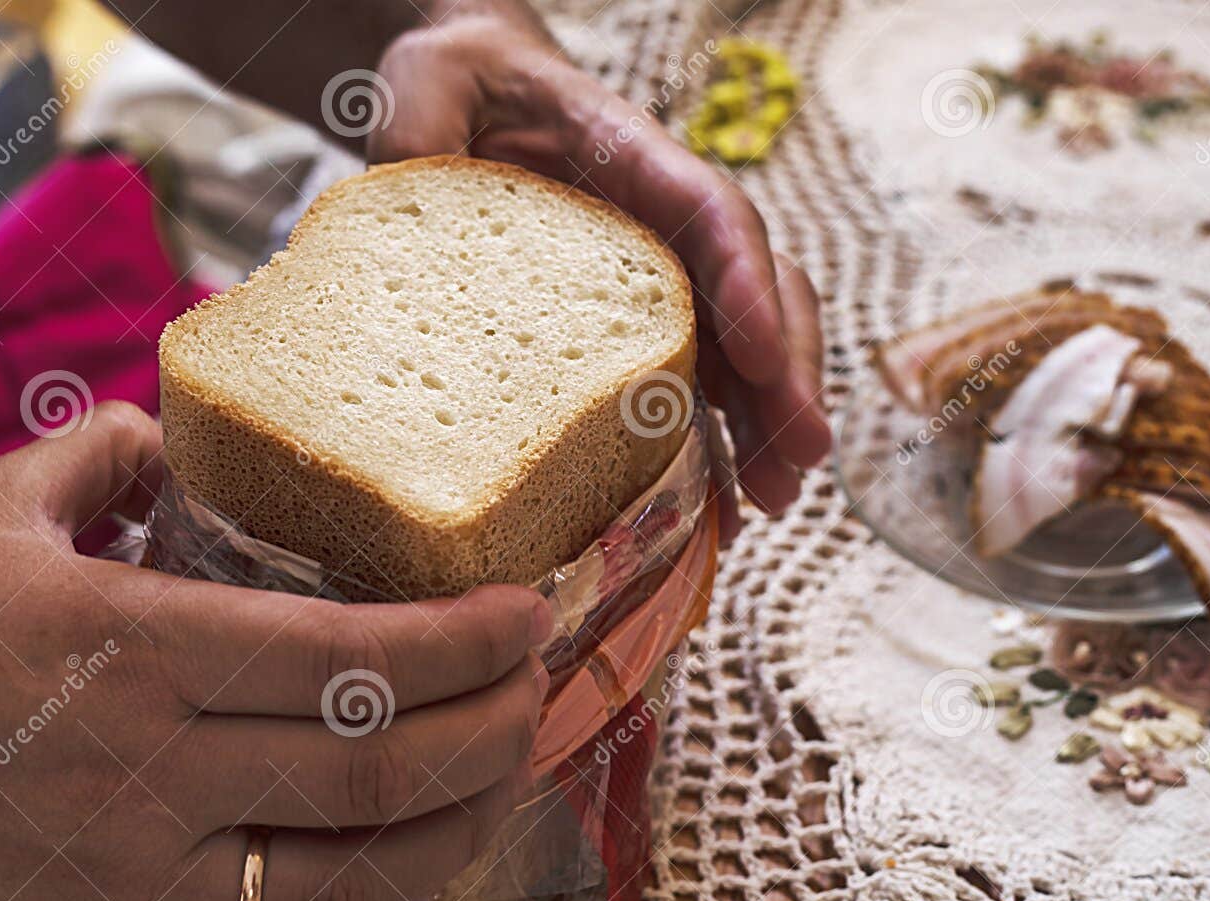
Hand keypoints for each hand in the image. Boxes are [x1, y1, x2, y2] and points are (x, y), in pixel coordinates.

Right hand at [0, 404, 549, 900]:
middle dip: (495, 733)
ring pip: (350, 884)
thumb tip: (186, 432)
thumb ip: (113, 454)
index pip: (349, 660)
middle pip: (376, 776)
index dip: (465, 643)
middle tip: (547, 689)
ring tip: (510, 778)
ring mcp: (140, 874)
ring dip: (459, 836)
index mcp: (134, 649)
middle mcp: (151, 772)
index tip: (529, 612)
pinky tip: (408, 880)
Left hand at [372, 5, 831, 532]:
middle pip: (756, 292)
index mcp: (631, 156)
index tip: (764, 357)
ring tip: (774, 502)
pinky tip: (720, 507)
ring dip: (765, 425)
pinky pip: (692, 381)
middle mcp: (664, 221)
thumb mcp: (429, 82)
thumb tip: (410, 177)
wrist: (467, 95)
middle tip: (799, 456)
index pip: (710, 213)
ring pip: (741, 347)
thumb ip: (421, 126)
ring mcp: (660, 277)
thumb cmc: (457, 84)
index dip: (745, 283)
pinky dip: (712, 443)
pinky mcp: (634, 324)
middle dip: (785, 376)